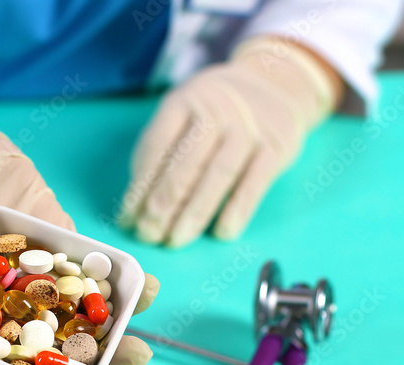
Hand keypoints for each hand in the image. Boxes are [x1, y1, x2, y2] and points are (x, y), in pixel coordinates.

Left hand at [119, 37, 342, 246]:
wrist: (273, 85)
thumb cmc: (213, 112)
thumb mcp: (182, 115)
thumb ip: (161, 152)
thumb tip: (137, 205)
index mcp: (184, 102)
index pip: (157, 147)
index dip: (140, 186)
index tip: (127, 219)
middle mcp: (217, 111)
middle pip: (186, 163)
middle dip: (163, 204)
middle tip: (148, 234)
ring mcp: (249, 129)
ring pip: (218, 175)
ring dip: (194, 212)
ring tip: (175, 240)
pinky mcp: (276, 147)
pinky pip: (255, 183)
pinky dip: (237, 210)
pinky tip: (221, 233)